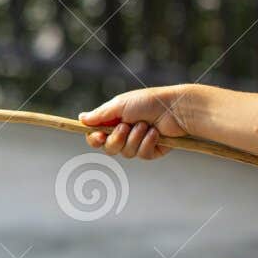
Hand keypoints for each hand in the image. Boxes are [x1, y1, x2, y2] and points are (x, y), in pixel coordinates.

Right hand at [78, 84, 196, 160]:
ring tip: (146, 125)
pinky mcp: (152, 150)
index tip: (98, 136)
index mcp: (114, 121)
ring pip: (126, 153)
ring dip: (135, 138)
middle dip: (117, 139)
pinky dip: (148, 143)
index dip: (95, 139)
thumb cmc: (149, 102)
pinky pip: (142, 155)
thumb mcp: (120, 105)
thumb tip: (81, 119)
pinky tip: (156, 133)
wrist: (176, 108)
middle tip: (125, 127)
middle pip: (109, 148)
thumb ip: (100, 115)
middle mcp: (124, 132)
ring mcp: (138, 142)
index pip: (96, 136)